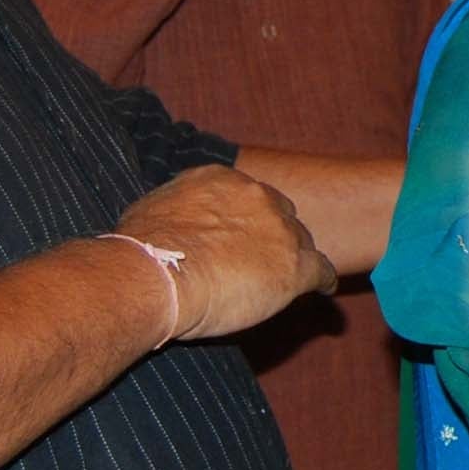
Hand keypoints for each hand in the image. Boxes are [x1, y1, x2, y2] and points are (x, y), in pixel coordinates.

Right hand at [112, 163, 334, 341]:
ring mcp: (280, 231)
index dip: (249, 218)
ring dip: (295, 258)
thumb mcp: (154, 211)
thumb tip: (171, 225)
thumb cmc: (144, 250)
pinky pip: (320, 270)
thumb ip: (177, 211)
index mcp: (223, 181)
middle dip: (275, 235)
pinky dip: (322, 280)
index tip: (243, 235)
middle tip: (264, 259)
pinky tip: (323, 289)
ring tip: (293, 277)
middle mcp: (257, 197)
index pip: (248, 196)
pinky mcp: (295, 266)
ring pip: (301, 242)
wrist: (157, 275)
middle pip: (280, 215)